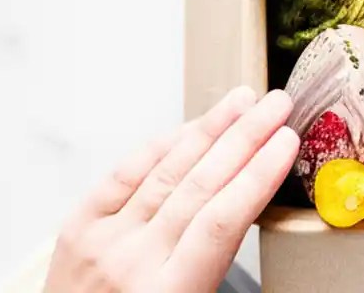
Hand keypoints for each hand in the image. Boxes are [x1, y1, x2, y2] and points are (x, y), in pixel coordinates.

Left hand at [43, 88, 298, 292]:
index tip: (286, 142)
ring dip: (209, 129)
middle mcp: (133, 261)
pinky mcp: (78, 226)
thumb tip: (248, 197)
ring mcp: (102, 240)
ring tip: (241, 102)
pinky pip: (124, 173)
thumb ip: (215, 258)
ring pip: (165, 170)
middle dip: (244, 137)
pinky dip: (160, 145)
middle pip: (199, 185)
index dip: (258, 174)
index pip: (223, 221)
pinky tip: (189, 127)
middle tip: (275, 106)